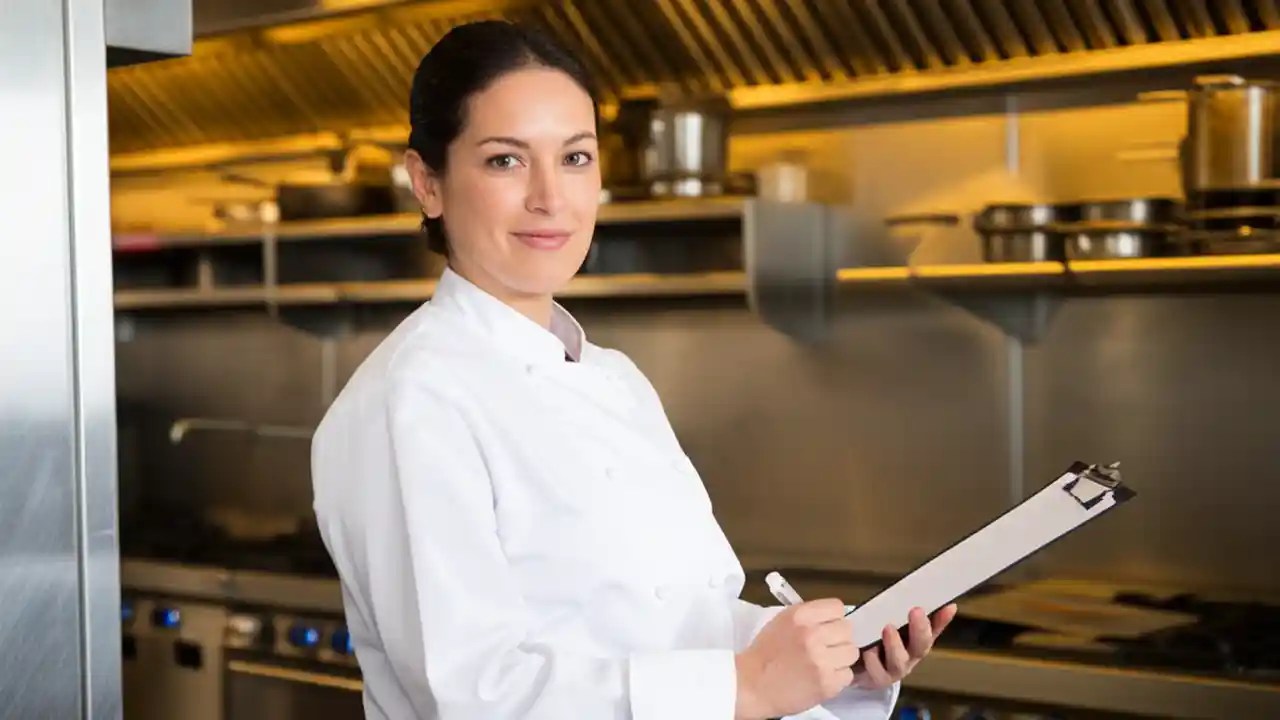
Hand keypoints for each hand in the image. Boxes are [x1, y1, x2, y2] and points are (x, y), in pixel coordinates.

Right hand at [733, 598, 856, 719]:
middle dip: (838, 638)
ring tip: (824, 663)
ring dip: (841, 658)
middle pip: (847, 629)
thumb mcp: (783, 622)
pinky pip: (848, 674)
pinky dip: (838, 677)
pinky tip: (823, 677)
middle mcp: (812, 635)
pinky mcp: (827, 683)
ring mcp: (821, 660)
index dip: (833, 618)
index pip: (837, 607)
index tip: (826, 626)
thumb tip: (835, 619)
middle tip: (825, 647)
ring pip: (852, 652)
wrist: (752, 685)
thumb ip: (810, 617)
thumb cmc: (766, 653)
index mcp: (800, 616)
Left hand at [854, 604, 957, 689]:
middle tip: (916, 610)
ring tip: (888, 628)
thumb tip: (938, 599)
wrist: (855, 669)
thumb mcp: (891, 623)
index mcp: (916, 643)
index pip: (933, 629)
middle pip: (920, 647)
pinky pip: (874, 669)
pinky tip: (865, 647)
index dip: (942, 620)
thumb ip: (908, 612)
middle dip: (920, 629)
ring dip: (895, 645)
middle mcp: (909, 658)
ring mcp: (893, 671)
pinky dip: (870, 658)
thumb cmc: (877, 640)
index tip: (948, 605)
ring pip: (898, 662)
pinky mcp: (875, 678)